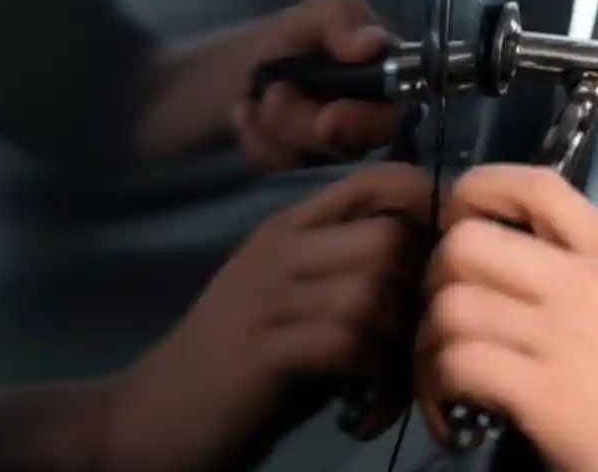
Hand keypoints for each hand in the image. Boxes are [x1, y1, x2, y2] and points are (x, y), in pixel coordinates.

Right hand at [96, 163, 432, 470]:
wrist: (150, 419)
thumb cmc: (240, 365)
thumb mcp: (300, 303)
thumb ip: (356, 278)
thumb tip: (441, 274)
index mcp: (291, 228)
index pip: (377, 179)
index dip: (430, 207)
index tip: (447, 264)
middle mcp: (281, 248)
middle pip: (390, 237)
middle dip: (420, 298)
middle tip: (416, 348)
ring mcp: (267, 296)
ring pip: (375, 291)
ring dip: (400, 351)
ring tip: (389, 389)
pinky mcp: (262, 349)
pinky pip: (350, 344)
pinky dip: (376, 385)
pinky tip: (365, 414)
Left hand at [233, 0, 403, 170]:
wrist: (256, 59)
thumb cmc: (305, 34)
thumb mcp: (322, 11)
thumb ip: (345, 19)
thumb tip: (374, 42)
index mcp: (389, 86)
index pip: (394, 117)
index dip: (364, 122)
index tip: (329, 115)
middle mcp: (371, 126)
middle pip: (350, 146)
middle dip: (306, 124)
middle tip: (274, 95)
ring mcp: (333, 151)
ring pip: (309, 158)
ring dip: (274, 125)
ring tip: (255, 96)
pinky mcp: (299, 166)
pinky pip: (277, 164)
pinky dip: (252, 136)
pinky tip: (243, 111)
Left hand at [415, 165, 597, 471]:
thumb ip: (595, 268)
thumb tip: (525, 260)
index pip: (535, 184)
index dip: (475, 190)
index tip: (456, 219)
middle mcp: (587, 283)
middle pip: (466, 241)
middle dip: (435, 276)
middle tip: (446, 313)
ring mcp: (563, 336)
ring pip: (448, 305)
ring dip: (428, 343)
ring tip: (443, 373)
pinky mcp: (545, 394)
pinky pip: (455, 365)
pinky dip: (436, 391)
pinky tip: (454, 413)